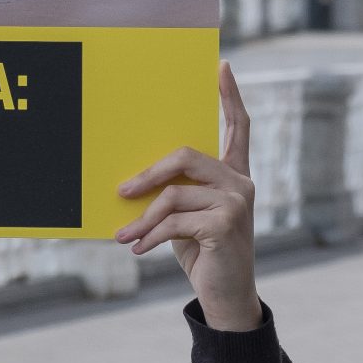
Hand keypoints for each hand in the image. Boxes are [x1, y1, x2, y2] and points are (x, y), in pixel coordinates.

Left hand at [114, 61, 260, 332]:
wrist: (227, 296)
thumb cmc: (204, 253)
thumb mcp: (188, 219)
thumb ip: (176, 193)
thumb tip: (131, 182)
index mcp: (235, 174)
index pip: (238, 126)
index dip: (230, 96)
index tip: (223, 66)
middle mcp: (241, 182)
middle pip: (185, 156)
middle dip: (148, 174)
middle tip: (121, 192)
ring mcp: (237, 202)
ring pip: (173, 195)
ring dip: (142, 219)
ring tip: (126, 237)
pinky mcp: (225, 225)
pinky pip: (174, 222)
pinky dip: (150, 236)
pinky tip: (138, 250)